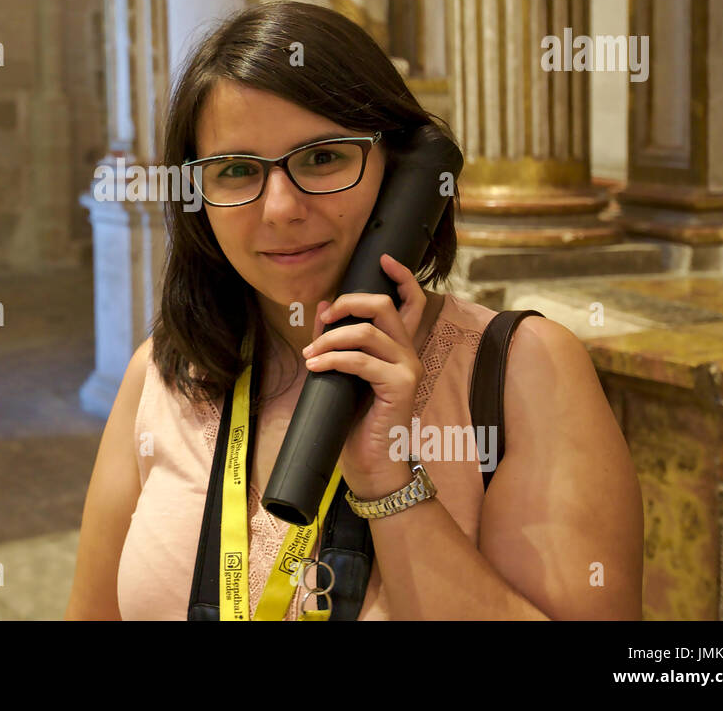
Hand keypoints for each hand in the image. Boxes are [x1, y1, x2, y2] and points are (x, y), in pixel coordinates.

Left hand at [300, 253, 426, 498]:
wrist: (371, 464)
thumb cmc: (355, 420)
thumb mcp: (343, 373)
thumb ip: (338, 343)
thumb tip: (322, 309)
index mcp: (399, 347)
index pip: (412, 302)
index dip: (401, 276)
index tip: (384, 259)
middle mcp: (409, 353)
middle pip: (385, 306)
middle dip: (348, 304)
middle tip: (323, 318)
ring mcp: (407, 369)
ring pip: (368, 333)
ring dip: (331, 339)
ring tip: (310, 356)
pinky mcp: (400, 386)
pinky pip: (361, 361)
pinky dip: (333, 360)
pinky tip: (316, 367)